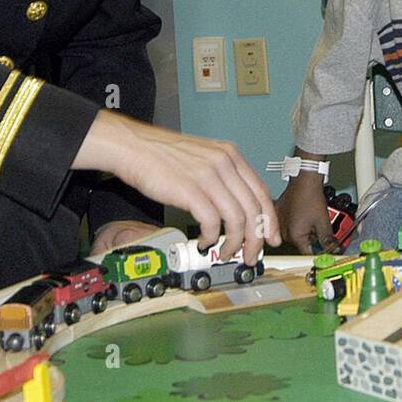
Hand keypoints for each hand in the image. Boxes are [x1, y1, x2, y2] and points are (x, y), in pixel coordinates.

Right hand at [74, 110, 280, 264]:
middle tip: (251, 255)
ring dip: (234, 243)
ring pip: (237, 219)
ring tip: (225, 253)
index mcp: (230, 155)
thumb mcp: (202, 156)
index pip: (261, 191)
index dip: (269, 219)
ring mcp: (208, 176)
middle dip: (256, 238)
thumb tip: (235, 207)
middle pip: (253, 208)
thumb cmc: (162, 155)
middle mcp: (224, 163)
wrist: (132, 146)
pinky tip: (204, 243)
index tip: (269, 237)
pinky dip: (211, 238)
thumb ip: (222, 176)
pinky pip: (212, 222)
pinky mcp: (190, 190)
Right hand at [275, 174, 337, 253]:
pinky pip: (288, 225)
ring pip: (295, 235)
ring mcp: (279, 223)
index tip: (325, 250)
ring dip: (305, 231)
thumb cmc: (311, 196)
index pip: (308, 253)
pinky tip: (304, 215)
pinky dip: (297, 223)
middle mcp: (283, 232)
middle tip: (321, 228)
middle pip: (301, 244)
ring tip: (312, 218)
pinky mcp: (277, 215)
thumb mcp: (324, 222)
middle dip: (312, 239)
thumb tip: (332, 250)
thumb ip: (327, 240)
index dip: (319, 252)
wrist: (304, 180)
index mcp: (294, 236)